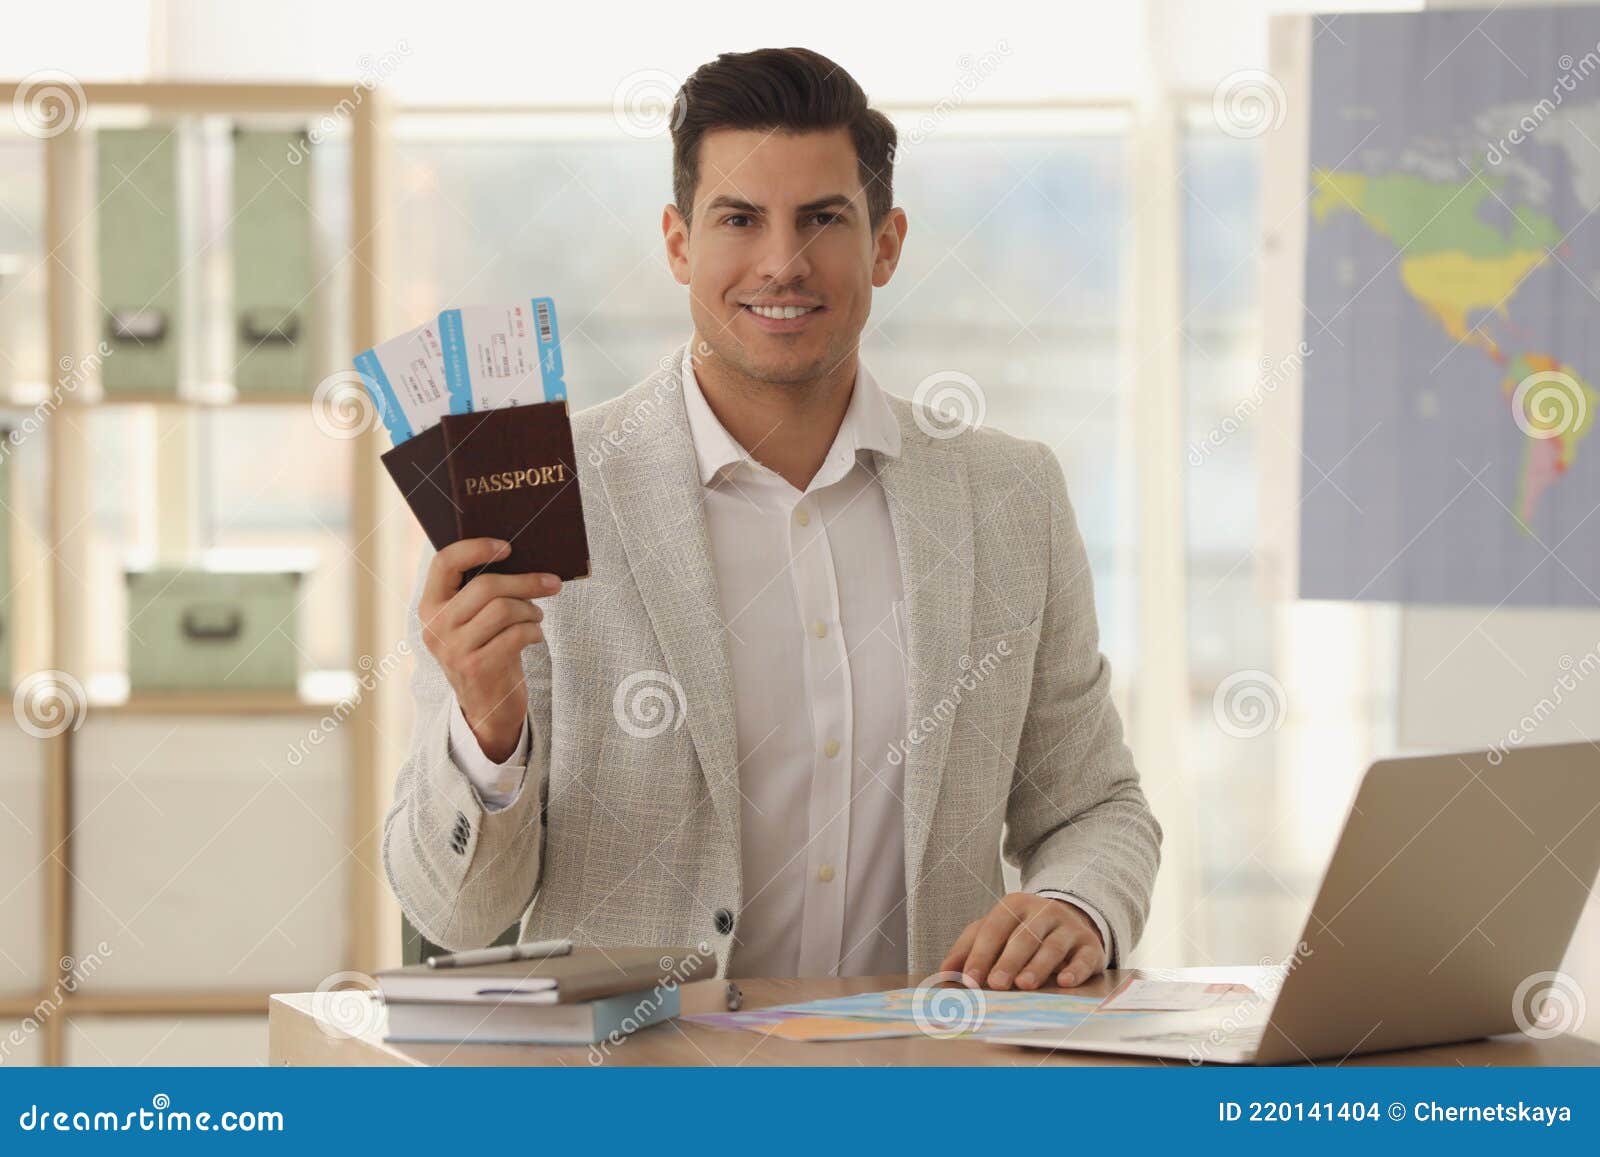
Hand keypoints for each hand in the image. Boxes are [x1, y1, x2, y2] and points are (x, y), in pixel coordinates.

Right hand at [418, 538, 561, 762]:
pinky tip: (534, 636)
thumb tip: (519, 556)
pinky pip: (516, 635)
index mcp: (430, 606)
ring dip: (531, 610)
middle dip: (526, 582)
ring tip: (536, 616)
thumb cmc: (485, 650)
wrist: (486, 707)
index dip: (476, 548)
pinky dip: (533, 631)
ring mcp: (454, 649)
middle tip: (552, 582)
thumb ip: (480, 592)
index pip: (444, 562)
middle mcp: (436, 626)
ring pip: (504, 609)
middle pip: (486, 586)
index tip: (508, 547)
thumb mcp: (471, 621)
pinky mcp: (477, 668)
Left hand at [939, 892, 1106, 990]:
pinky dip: (1074, 970)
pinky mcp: (1090, 945)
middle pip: (1024, 937)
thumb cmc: (1024, 931)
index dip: (980, 954)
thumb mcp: (995, 932)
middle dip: (1008, 961)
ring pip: (1052, 946)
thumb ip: (968, 949)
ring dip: (1038, 966)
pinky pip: (1083, 957)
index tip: (970, 979)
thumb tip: (943, 973)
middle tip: (996, 984)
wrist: (1072, 920)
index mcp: (1014, 905)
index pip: (994, 928)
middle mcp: (1043, 911)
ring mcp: (1069, 927)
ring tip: (1025, 984)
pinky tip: (1064, 981)